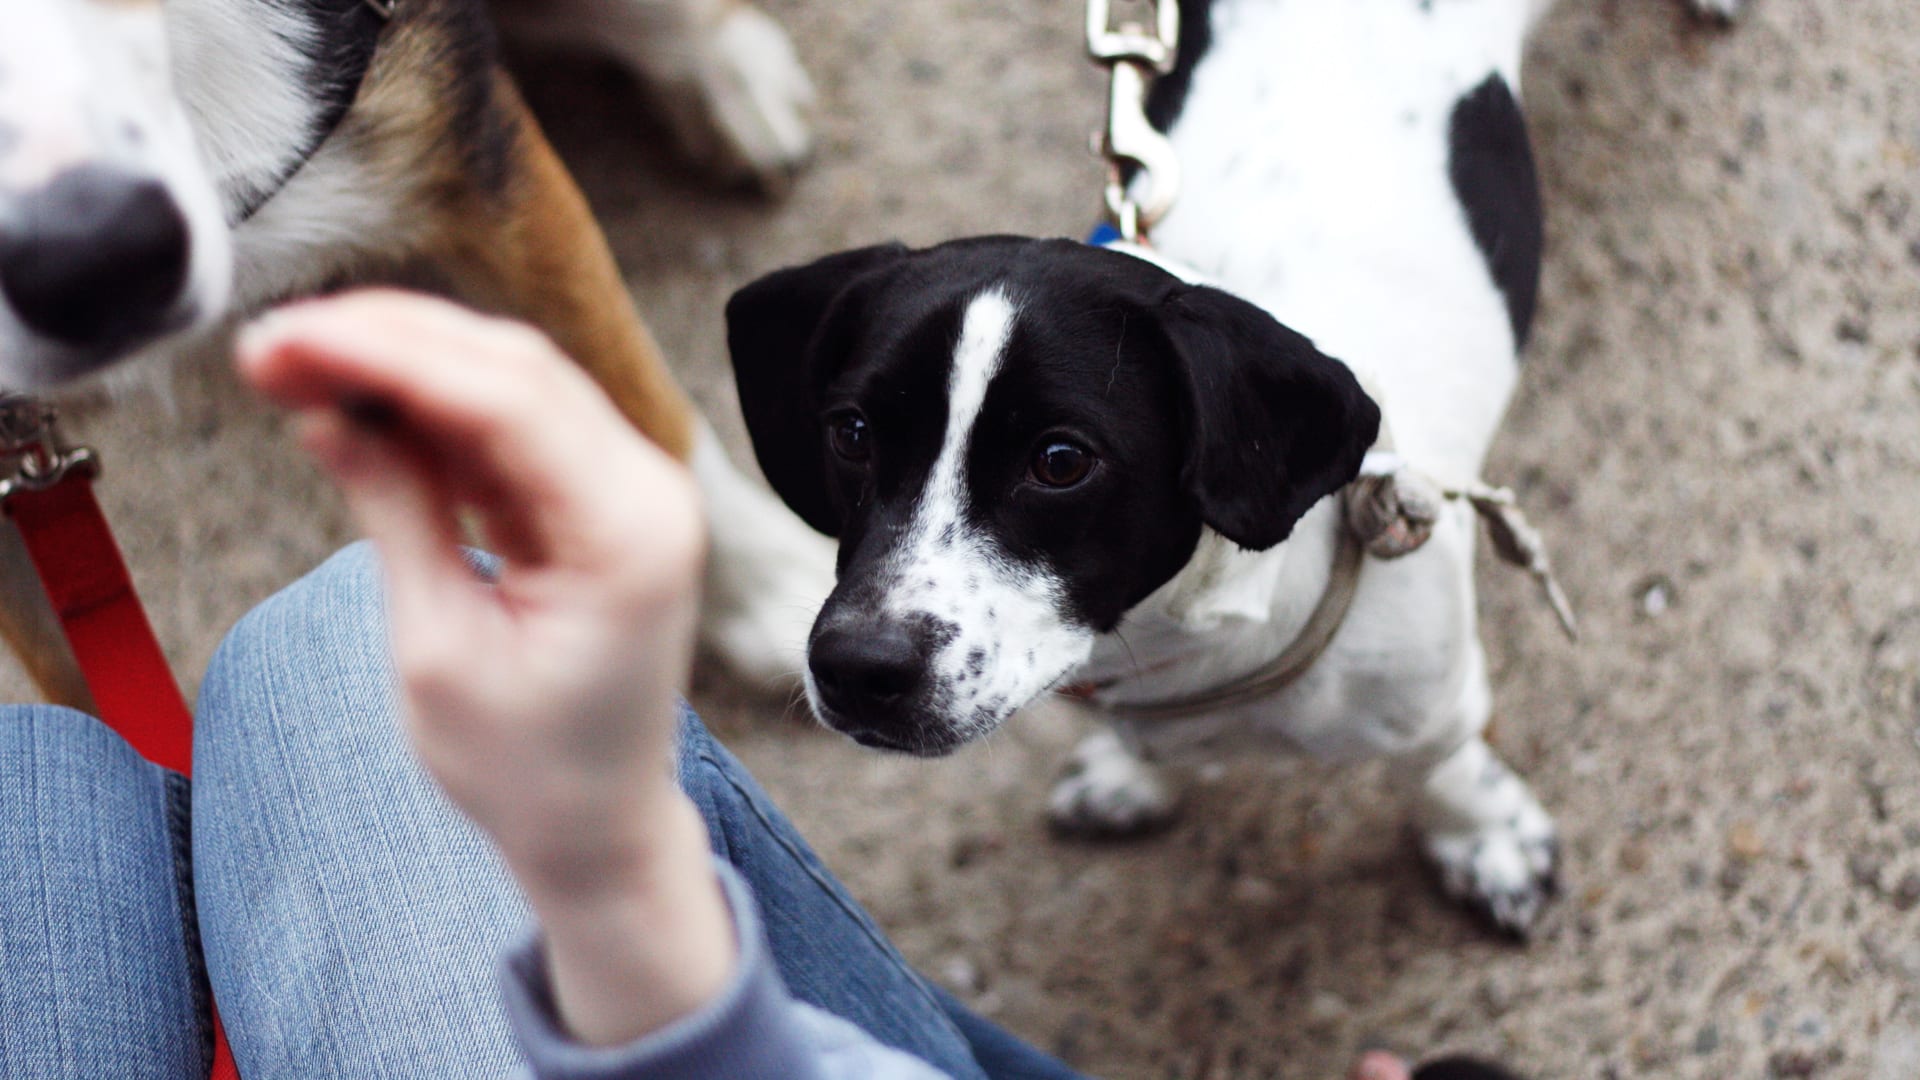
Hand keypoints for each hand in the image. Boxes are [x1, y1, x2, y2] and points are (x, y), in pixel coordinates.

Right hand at [238, 289, 732, 1046]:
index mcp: (630, 534)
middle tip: (270, 348)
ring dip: (403, 365)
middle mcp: (648, 494)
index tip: (285, 343)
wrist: (597, 826)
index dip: (389, 353)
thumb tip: (331, 411)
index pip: (509, 399)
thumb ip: (398, 513)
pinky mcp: (598, 501)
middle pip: (514, 371)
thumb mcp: (440, 650)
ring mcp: (631, 491)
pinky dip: (433, 410)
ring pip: (511, 384)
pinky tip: (356, 404)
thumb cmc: (527, 769)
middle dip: (388, 343)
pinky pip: (513, 428)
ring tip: (293, 366)